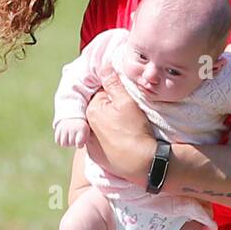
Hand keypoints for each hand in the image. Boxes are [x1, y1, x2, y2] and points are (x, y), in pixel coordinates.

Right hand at [54, 118, 88, 148]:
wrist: (73, 118)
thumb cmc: (81, 129)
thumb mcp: (87, 132)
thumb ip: (85, 140)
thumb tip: (79, 145)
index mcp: (81, 129)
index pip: (78, 143)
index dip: (79, 145)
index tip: (81, 142)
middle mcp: (72, 128)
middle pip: (71, 144)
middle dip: (73, 144)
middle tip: (75, 140)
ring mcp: (64, 128)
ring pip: (63, 143)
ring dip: (66, 144)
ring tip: (69, 140)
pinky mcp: (57, 129)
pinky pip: (57, 141)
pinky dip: (60, 141)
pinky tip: (65, 138)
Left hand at [85, 65, 156, 182]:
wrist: (143, 163)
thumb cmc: (136, 131)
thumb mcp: (127, 102)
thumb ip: (113, 83)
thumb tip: (104, 66)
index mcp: (92, 110)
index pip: (102, 94)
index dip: (116, 95)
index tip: (128, 100)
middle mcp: (87, 127)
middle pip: (100, 111)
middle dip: (110, 110)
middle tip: (129, 116)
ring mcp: (90, 144)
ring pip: (100, 127)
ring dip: (109, 125)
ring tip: (126, 129)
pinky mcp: (96, 156)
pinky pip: (100, 142)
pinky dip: (108, 140)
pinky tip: (120, 141)